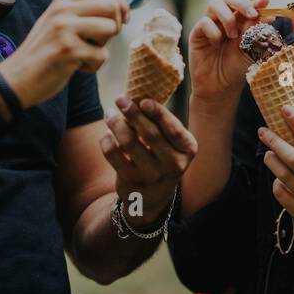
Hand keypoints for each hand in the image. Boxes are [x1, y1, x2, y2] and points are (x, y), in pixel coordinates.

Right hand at [0, 0, 128, 107]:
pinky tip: (74, 68)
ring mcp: (64, 28)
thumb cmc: (43, 55)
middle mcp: (63, 10)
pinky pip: (102, 56)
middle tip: (101, 41)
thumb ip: (82, 15)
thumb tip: (122, 10)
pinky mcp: (68, 50)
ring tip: (83, 54)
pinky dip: (93, 67)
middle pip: (112, 5)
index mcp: (62, 2)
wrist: (15, 80)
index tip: (122, 20)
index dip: (120, 3)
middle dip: (115, 25)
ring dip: (103, 47)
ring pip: (110, 29)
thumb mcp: (58, 26)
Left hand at [100, 96, 196, 227]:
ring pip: (129, 142)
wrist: (152, 196)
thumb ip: (159, 123)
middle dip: (132, 113)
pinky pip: (114, 155)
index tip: (143, 100)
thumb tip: (136, 97)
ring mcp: (153, 175)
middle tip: (119, 99)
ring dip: (115, 123)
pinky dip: (106, 141)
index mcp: (187, 149)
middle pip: (150, 133)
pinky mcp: (132, 181)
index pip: (173, 128)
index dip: (158, 112)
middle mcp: (174, 164)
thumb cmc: (161, 157)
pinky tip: (106, 135)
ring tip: (109, 114)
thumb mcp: (170, 143)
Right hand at [188, 0, 270, 102]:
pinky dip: (214, 31)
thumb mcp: (250, 48)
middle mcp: (223, 18)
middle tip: (251, 14)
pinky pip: (204, 22)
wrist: (221, 87)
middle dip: (241, 2)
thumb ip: (254, 28)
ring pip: (214, 3)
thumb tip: (265, 7)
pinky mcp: (197, 33)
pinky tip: (216, 45)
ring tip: (233, 35)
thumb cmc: (236, 68)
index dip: (254, 1)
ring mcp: (209, 24)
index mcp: (238, 20)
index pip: (244, 3)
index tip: (265, 3)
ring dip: (228, 18)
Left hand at [259, 104, 293, 243]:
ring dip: (272, 161)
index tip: (285, 110)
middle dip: (275, 143)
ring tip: (268, 154)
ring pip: (283, 175)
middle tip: (263, 132)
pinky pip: (280, 192)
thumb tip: (290, 132)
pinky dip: (276, 182)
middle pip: (293, 159)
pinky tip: (279, 178)